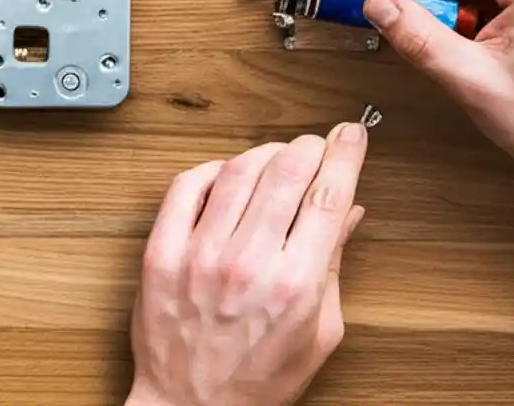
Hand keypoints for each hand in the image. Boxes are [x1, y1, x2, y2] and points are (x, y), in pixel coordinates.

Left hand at [127, 125, 368, 405]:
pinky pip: (185, 186)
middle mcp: (247, 264)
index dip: (346, 154)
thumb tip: (351, 210)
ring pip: (238, 170)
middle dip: (309, 146)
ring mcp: (199, 256)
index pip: (328, 195)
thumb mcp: (320, 332)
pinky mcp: (160, 254)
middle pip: (287, 171)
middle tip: (316, 146)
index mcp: (295, 285)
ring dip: (264, 152)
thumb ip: (334, 265)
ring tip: (276, 159)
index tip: (353, 133)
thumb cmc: (258, 380)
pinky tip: (227, 176)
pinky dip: (212, 168)